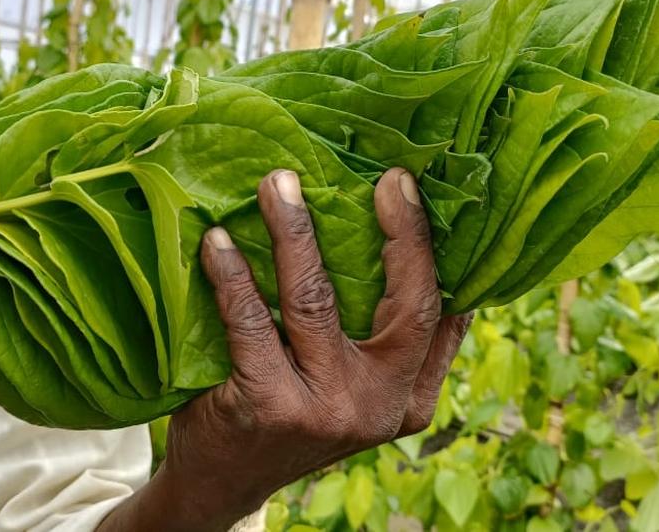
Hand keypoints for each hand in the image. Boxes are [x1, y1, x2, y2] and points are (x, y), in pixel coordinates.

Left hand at [99, 168, 471, 530]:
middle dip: (398, 231)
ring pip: (316, 299)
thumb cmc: (292, 409)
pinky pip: (250, 321)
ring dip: (293, 231)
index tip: (405, 186)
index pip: (440, 311)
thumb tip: (414, 246)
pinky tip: (218, 242)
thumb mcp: (355, 387)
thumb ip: (388, 339)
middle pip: (407, 303)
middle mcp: (380, 407)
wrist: (224, 481)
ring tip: (276, 185)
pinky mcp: (271, 406)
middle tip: (381, 177)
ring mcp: (327, 410)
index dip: (425, 244)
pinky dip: (232, 275)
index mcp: (410, 396)